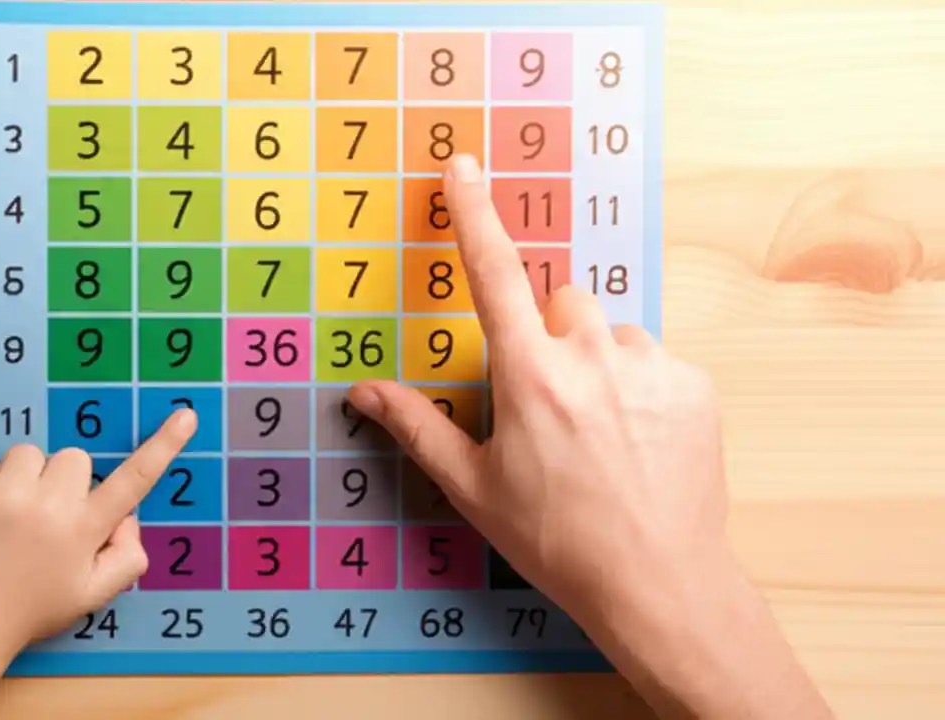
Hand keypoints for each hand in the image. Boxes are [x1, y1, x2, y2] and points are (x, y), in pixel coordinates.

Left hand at [0, 409, 196, 652]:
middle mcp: (49, 505)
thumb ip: (127, 556)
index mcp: (84, 530)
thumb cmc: (35, 607)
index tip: (185, 417)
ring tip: (19, 514)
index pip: (133, 481)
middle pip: (75, 458)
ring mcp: (7, 494)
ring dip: (31, 476)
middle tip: (53, 517)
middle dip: (68, 480)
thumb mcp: (94, 595)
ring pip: (33, 453)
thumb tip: (125, 517)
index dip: (164, 446)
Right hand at [349, 154, 725, 623]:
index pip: (492, 273)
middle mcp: (591, 355)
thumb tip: (363, 391)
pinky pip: (654, 361)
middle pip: (559, 302)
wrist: (659, 582)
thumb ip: (417, 426)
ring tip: (598, 433)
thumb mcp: (474, 487)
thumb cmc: (557, 539)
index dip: (472, 214)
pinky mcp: (694, 385)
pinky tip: (637, 442)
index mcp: (530, 376)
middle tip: (546, 404)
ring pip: (609, 333)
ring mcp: (650, 366)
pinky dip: (640, 388)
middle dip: (546, 335)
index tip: (463, 167)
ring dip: (596, 363)